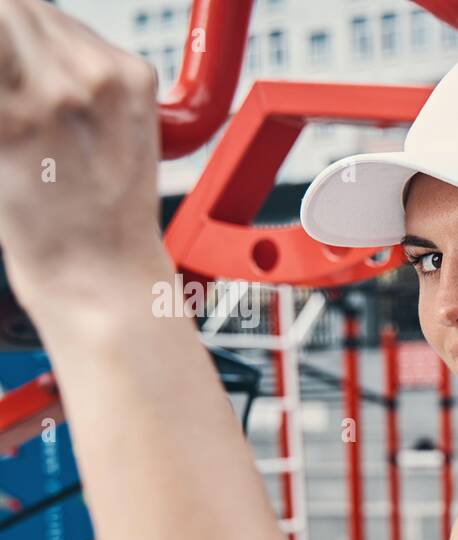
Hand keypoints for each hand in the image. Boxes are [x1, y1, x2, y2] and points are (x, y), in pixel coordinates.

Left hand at [0, 0, 164, 322]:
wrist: (100, 281)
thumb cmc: (100, 222)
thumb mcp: (117, 138)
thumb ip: (76, 83)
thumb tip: (20, 43)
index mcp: (130, 75)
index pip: (42, 12)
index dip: (14, 34)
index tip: (11, 70)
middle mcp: (95, 75)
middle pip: (14, 9)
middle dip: (1, 48)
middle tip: (11, 109)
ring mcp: (50, 95)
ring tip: (11, 127)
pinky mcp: (9, 123)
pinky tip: (2, 139)